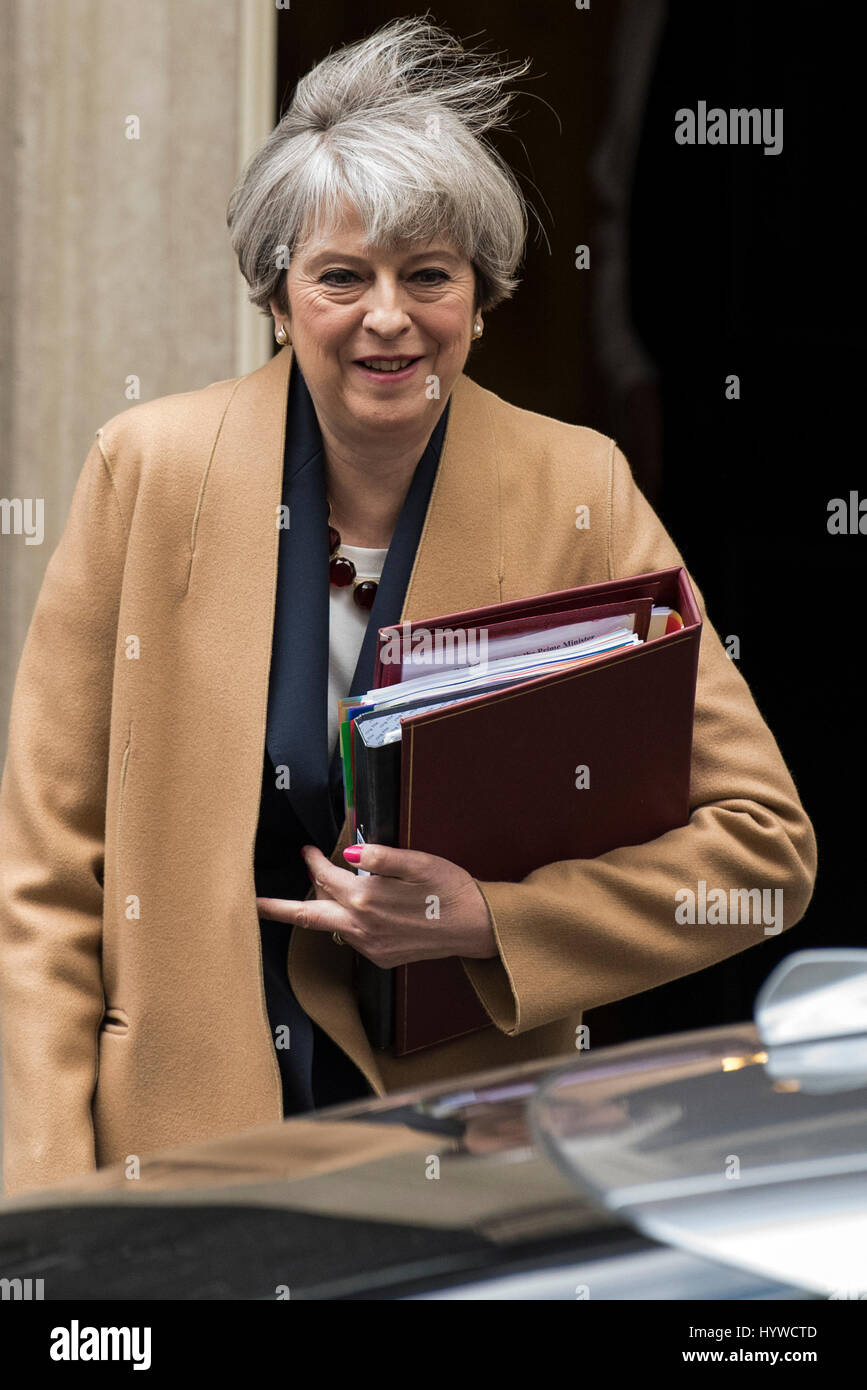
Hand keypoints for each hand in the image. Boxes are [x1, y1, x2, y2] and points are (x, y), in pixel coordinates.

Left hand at [256, 843, 497, 967]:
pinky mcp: (380, 958)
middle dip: (279, 908)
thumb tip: (351, 851)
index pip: (326, 877)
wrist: (477, 928)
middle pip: (308, 916)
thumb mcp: (420, 862)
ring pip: (330, 925)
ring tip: (315, 888)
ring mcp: (370, 947)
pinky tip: (352, 908)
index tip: (308, 850)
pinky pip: (350, 937)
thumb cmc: (451, 889)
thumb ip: (382, 856)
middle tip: (254, 903)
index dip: (314, 862)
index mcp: (368, 900)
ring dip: (319, 906)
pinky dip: (342, 920)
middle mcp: (362, 928)